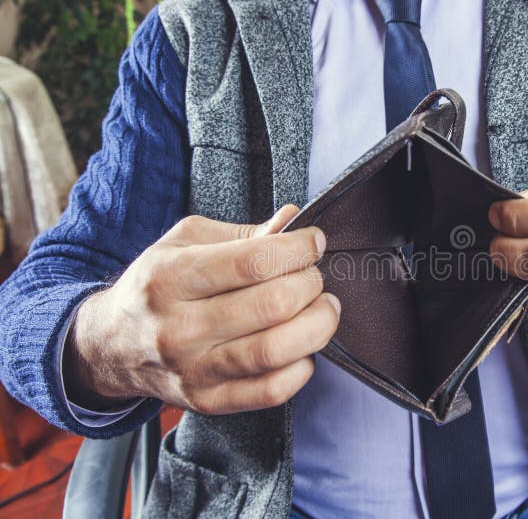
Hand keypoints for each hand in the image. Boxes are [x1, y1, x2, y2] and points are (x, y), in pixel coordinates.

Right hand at [64, 205, 340, 413]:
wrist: (112, 345)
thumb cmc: (157, 285)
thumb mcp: (186, 242)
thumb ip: (243, 233)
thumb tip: (292, 220)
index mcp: (171, 276)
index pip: (253, 261)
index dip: (298, 249)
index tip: (314, 242)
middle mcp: (179, 327)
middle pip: (272, 305)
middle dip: (311, 284)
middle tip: (315, 276)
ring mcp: (193, 369)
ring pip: (275, 350)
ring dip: (317, 325)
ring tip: (321, 308)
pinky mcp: (207, 401)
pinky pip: (271, 391)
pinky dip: (302, 368)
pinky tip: (301, 348)